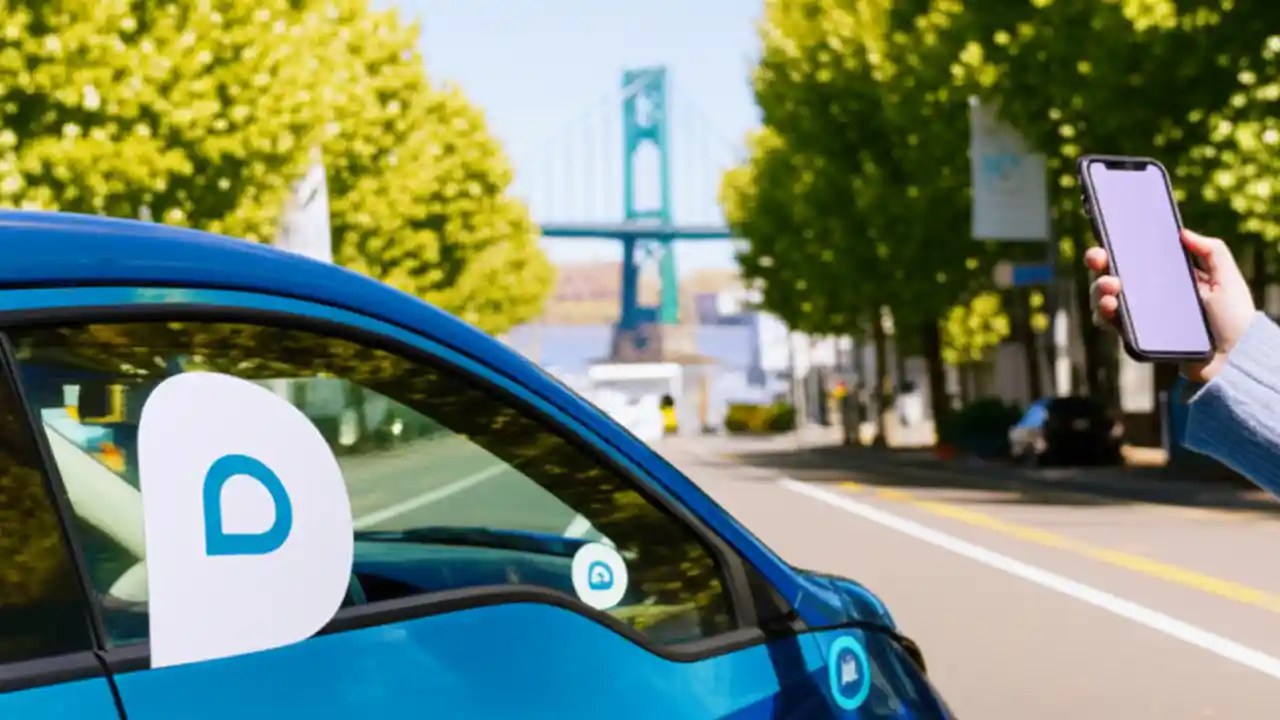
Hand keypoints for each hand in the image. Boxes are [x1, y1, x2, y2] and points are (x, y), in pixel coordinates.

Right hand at [1085, 228, 1255, 382]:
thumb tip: (1181, 232)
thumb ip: (1211, 251)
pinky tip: (1109, 310)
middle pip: (1109, 273)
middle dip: (1097, 264)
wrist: (1231, 357)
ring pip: (1102, 297)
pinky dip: (1102, 315)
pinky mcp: (1135, 337)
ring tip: (1110, 292)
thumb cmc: (1233, 317)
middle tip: (1099, 261)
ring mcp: (1138, 315)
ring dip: (1097, 291)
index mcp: (1164, 275)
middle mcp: (1145, 293)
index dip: (1113, 248)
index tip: (1105, 243)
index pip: (1131, 257)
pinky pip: (1107, 323)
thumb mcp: (1227, 279)